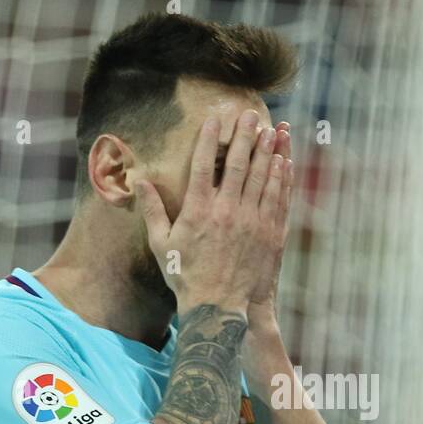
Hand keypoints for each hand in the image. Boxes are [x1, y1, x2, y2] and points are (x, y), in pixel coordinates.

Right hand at [136, 109, 290, 318]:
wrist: (217, 309)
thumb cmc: (185, 276)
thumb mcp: (161, 244)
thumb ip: (152, 210)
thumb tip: (139, 182)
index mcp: (198, 210)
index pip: (205, 165)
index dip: (210, 139)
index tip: (214, 120)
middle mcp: (227, 211)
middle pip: (239, 164)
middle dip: (245, 136)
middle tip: (250, 115)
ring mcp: (251, 222)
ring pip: (263, 178)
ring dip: (267, 151)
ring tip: (271, 130)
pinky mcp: (269, 234)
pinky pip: (277, 200)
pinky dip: (281, 179)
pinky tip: (283, 162)